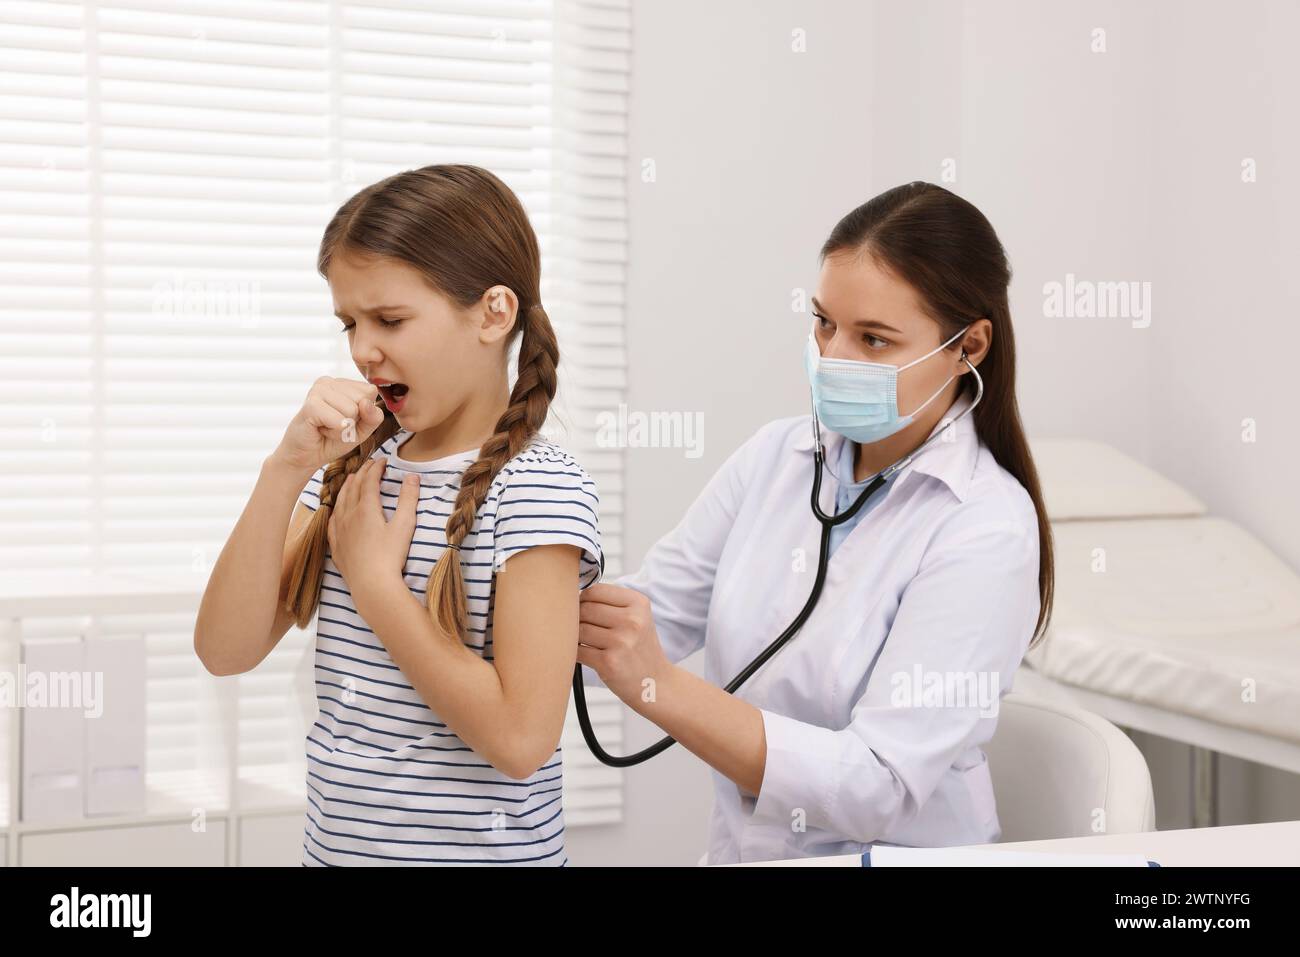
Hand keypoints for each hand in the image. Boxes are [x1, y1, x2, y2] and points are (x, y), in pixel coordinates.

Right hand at [271, 376, 384, 476]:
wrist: (305, 456)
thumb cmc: (332, 440)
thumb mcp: (362, 430)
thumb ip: (373, 417)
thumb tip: (367, 403)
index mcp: (342, 383)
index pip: (371, 391)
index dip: (364, 413)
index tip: (345, 420)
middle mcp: (329, 381)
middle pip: (363, 400)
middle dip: (353, 421)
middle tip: (333, 425)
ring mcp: (318, 390)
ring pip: (353, 410)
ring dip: (342, 428)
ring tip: (326, 427)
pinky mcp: (311, 404)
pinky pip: (339, 421)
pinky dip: (334, 432)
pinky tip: (320, 429)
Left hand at [327, 457, 419, 598]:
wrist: (372, 586)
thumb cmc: (391, 556)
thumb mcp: (405, 525)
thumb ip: (408, 499)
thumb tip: (412, 477)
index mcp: (366, 509)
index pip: (369, 480)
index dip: (376, 468)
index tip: (383, 460)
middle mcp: (348, 516)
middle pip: (353, 487)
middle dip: (362, 473)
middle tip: (370, 466)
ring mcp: (339, 531)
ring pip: (340, 502)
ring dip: (347, 487)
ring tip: (353, 480)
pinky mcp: (336, 546)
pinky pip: (332, 521)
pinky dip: (336, 509)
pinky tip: (338, 510)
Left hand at [577, 584, 671, 707]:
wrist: (656, 682)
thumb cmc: (640, 648)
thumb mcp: (637, 617)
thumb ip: (610, 604)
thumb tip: (571, 596)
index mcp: (639, 603)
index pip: (596, 590)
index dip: (584, 600)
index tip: (586, 610)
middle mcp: (632, 620)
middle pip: (585, 609)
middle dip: (578, 619)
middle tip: (586, 629)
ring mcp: (621, 642)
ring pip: (580, 630)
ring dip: (577, 637)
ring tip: (588, 643)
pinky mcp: (609, 663)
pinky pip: (578, 651)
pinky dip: (577, 653)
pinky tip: (587, 656)